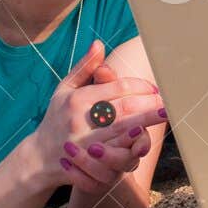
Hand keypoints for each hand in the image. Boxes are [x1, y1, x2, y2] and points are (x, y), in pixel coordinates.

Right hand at [31, 41, 167, 194]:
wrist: (39, 157)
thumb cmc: (56, 117)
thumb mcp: (64, 89)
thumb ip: (84, 67)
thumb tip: (99, 43)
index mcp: (78, 99)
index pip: (117, 88)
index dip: (140, 86)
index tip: (154, 88)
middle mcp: (81, 120)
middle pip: (125, 110)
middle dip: (149, 104)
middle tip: (168, 101)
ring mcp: (85, 144)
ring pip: (123, 132)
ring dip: (146, 123)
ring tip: (163, 115)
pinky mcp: (89, 163)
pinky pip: (115, 155)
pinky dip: (131, 147)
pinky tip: (144, 140)